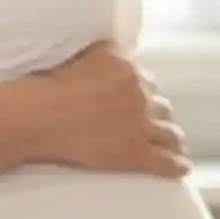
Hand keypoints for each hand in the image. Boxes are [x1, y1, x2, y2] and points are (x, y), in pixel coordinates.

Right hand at [27, 42, 188, 177]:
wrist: (37, 116)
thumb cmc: (50, 85)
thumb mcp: (83, 54)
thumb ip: (108, 51)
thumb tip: (126, 49)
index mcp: (128, 68)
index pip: (146, 80)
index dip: (143, 91)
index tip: (139, 99)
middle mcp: (139, 93)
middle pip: (159, 105)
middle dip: (155, 114)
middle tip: (148, 123)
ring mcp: (140, 124)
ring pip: (169, 132)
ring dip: (171, 138)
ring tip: (173, 145)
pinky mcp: (135, 152)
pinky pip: (165, 161)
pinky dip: (176, 166)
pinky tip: (182, 169)